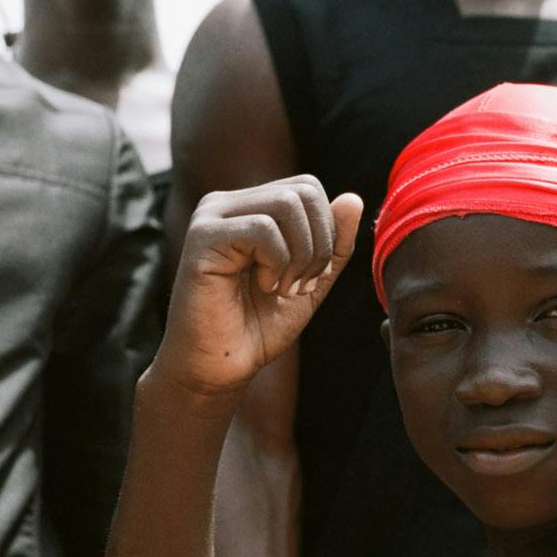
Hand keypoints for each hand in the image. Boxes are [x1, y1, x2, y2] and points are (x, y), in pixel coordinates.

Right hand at [158, 178, 363, 398]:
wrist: (218, 368)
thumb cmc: (257, 328)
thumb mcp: (311, 282)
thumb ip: (334, 245)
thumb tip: (353, 199)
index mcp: (250, 208)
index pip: (308, 188)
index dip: (327, 232)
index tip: (312, 277)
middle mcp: (227, 203)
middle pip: (303, 191)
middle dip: (319, 245)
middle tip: (300, 285)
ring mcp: (211, 216)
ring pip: (287, 204)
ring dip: (300, 256)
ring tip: (281, 289)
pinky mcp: (203, 236)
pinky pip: (263, 229)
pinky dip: (277, 263)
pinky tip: (263, 287)